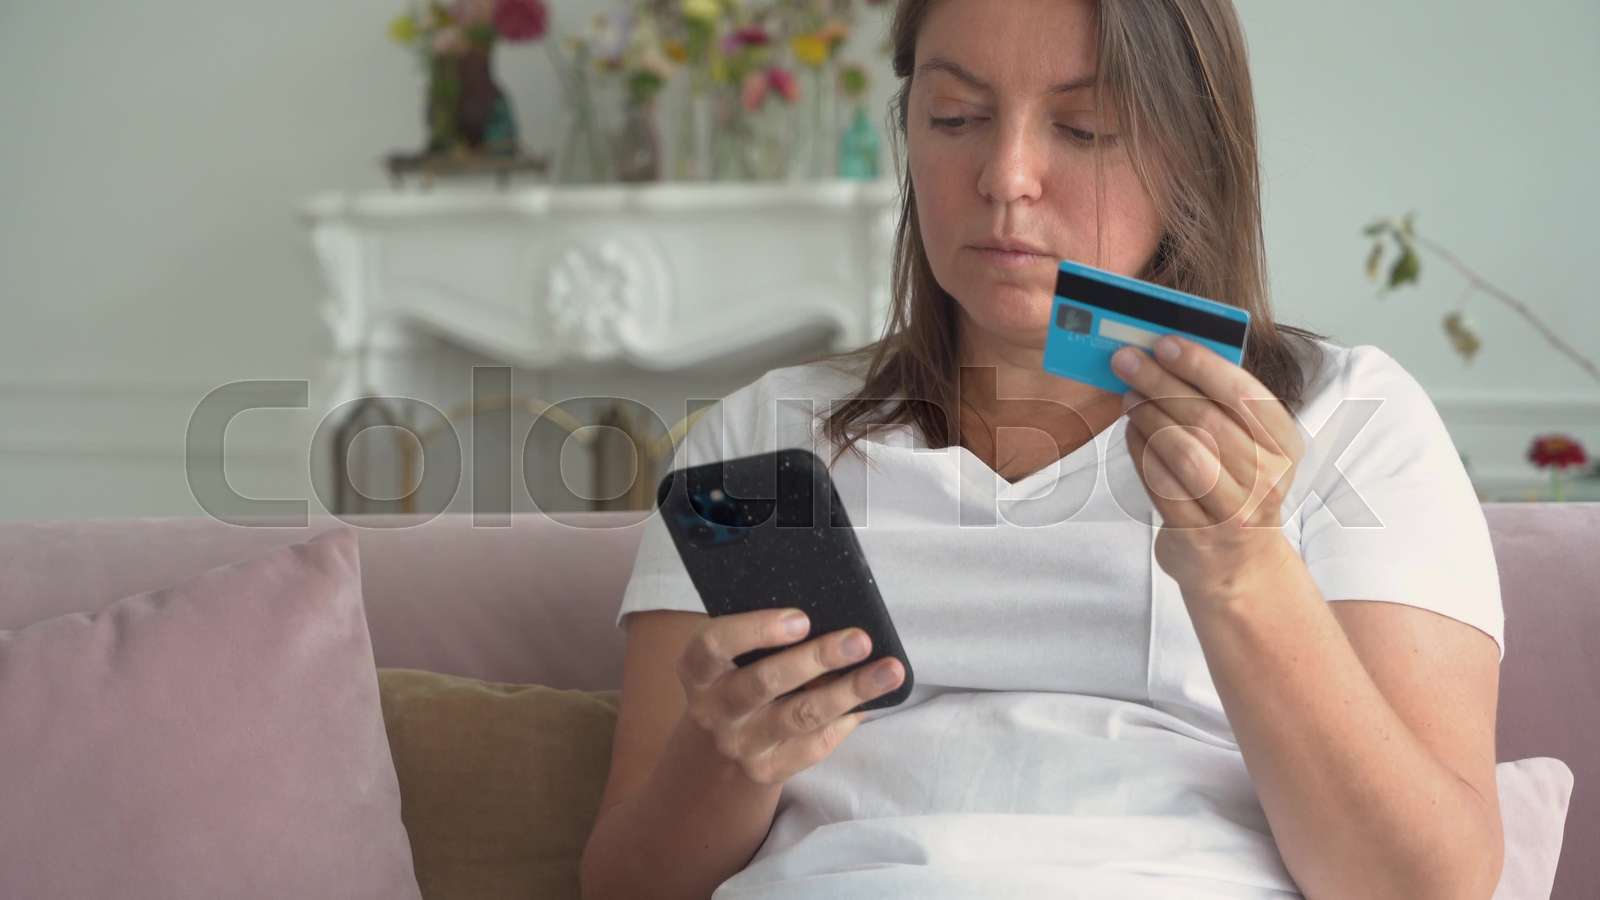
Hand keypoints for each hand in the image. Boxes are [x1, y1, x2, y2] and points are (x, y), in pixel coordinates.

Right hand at [675, 608, 904, 785]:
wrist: (719, 744)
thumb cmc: (737, 677)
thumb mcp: (731, 654)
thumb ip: (762, 636)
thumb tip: (832, 608)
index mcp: (698, 669)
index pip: (714, 645)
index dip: (755, 630)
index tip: (802, 617)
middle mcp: (713, 710)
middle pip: (764, 683)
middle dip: (817, 659)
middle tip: (860, 640)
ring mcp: (740, 744)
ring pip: (799, 717)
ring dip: (848, 692)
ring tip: (888, 671)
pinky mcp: (766, 771)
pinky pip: (812, 747)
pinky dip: (844, 722)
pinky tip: (867, 704)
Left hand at [1112, 335, 1305, 598]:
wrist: (1238, 565)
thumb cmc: (1238, 490)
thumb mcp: (1251, 448)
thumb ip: (1223, 406)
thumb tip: (1170, 354)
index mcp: (1285, 446)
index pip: (1244, 395)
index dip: (1202, 364)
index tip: (1165, 342)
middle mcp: (1267, 479)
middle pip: (1206, 419)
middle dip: (1160, 382)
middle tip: (1126, 360)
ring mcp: (1232, 510)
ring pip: (1183, 451)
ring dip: (1148, 415)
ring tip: (1128, 394)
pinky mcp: (1197, 533)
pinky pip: (1160, 482)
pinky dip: (1140, 450)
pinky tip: (1130, 430)